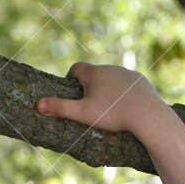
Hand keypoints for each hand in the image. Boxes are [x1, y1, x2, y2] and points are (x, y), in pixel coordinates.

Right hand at [36, 62, 166, 135]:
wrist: (147, 115)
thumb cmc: (113, 114)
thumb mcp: (83, 114)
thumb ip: (60, 108)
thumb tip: (37, 105)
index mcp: (94, 73)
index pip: (76, 68)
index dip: (70, 77)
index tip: (70, 89)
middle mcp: (110, 68)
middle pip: (95, 74)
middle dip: (90, 86)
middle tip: (87, 104)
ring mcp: (127, 74)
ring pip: (113, 78)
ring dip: (108, 88)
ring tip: (106, 107)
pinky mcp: (141, 82)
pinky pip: (128, 85)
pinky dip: (124, 93)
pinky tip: (125, 106)